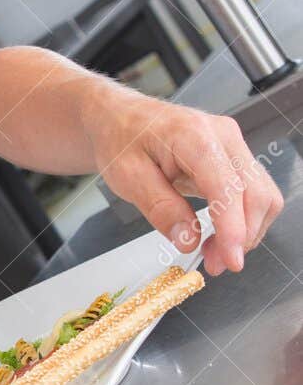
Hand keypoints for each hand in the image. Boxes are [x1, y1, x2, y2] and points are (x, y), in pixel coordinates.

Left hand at [84, 90, 283, 275]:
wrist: (122, 119)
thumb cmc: (122, 140)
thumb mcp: (127, 177)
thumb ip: (160, 207)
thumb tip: (189, 240)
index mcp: (195, 136)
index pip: (227, 187)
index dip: (233, 228)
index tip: (230, 260)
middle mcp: (224, 137)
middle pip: (256, 193)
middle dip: (242, 237)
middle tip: (214, 265)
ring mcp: (233, 146)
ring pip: (262, 196)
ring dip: (246, 232)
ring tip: (214, 253)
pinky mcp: (234, 158)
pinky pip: (253, 194)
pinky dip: (242, 221)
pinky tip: (219, 236)